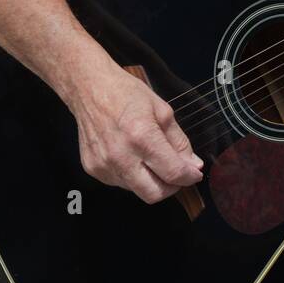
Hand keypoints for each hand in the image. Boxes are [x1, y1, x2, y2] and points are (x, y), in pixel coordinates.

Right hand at [68, 61, 203, 202]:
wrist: (89, 88)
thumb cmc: (126, 93)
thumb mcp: (162, 111)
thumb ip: (179, 141)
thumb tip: (193, 165)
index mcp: (141, 136)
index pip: (173, 173)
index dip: (189, 177)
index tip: (194, 174)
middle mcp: (121, 155)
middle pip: (154, 194)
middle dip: (171, 187)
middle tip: (175, 172)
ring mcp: (104, 165)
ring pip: (137, 190)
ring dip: (150, 181)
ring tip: (148, 158)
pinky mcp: (93, 169)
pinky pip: (120, 183)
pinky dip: (132, 176)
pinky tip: (130, 156)